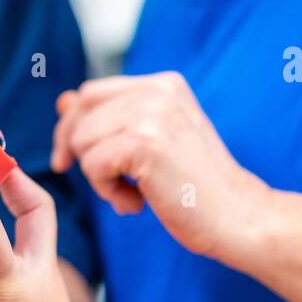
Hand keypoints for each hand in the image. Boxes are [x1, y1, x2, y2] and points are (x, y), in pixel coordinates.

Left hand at [52, 71, 268, 260]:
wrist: (238, 216)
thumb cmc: (195, 187)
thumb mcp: (152, 143)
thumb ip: (111, 120)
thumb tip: (63, 101)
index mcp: (163, 85)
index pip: (91, 93)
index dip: (72, 128)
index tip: (69, 160)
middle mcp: (158, 91)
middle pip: (81, 113)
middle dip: (76, 151)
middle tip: (105, 184)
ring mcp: (153, 115)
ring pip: (83, 142)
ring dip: (99, 178)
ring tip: (135, 194)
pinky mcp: (146, 144)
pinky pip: (93, 166)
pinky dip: (108, 192)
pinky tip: (138, 203)